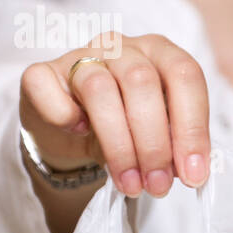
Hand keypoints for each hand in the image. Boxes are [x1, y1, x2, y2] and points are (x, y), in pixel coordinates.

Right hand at [19, 32, 210, 197]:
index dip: (192, 127)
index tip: (192, 174)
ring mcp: (78, 55)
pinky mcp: (40, 73)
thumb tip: (189, 171)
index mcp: (159, 52)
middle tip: (157, 185)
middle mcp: (121, 47)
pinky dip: (64, 115)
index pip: (185, 76)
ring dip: (118, 144)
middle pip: (143, 82)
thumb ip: (172, 142)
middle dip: (154, 143)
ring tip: (129, 183)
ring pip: (99, 88)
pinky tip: (79, 132)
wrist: (69, 129)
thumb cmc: (121, 126)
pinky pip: (47, 87)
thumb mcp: (155, 133)